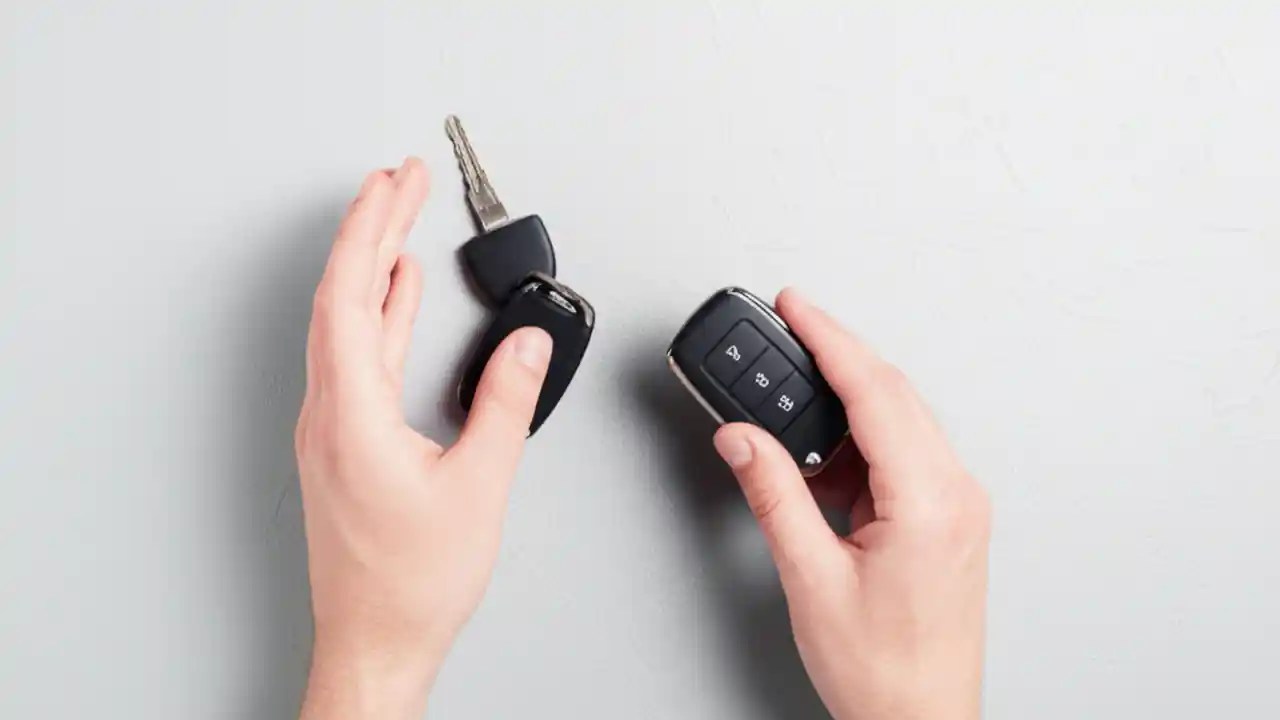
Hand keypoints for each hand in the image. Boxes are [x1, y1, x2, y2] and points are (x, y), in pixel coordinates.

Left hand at [294, 159, 552, 719]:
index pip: (350, 295)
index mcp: (350, 412)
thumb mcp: (478, 486)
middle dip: (371, 229)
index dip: (371, 229)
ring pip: (345, 325)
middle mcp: (328, 412)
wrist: (375, 642)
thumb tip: (527, 344)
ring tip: (401, 223)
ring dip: (372, 269)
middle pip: (342, 297)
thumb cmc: (411, 583)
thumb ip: (504, 404)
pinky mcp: (344, 443)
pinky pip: (356, 358)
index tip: (394, 184)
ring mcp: (331, 428)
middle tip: (400, 182)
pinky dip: (380, 316)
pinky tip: (399, 298)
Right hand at [712, 289, 990, 719]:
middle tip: (788, 326)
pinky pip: (903, 454)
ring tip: (789, 405)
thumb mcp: (810, 578)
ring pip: (899, 420)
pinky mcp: (947, 518)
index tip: (796, 306)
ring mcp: (957, 505)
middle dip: (836, 355)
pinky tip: (822, 456)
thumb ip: (773, 495)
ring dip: (846, 403)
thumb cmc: (884, 671)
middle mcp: (956, 494)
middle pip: (893, 394)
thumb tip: (744, 438)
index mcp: (931, 502)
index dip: (829, 339)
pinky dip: (859, 442)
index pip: (875, 392)